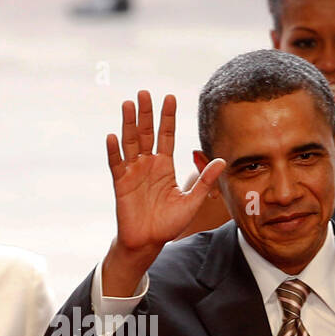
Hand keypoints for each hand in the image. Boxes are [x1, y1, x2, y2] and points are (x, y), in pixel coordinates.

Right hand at [102, 91, 223, 293]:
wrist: (148, 242)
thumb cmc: (169, 224)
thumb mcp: (191, 201)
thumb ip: (205, 181)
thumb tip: (222, 160)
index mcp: (165, 166)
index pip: (167, 135)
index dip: (168, 117)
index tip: (170, 97)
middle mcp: (148, 165)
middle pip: (146, 133)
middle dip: (146, 113)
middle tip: (144, 93)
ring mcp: (133, 173)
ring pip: (130, 143)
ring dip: (129, 124)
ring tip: (128, 104)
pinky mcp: (121, 184)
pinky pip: (116, 164)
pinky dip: (114, 151)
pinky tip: (112, 137)